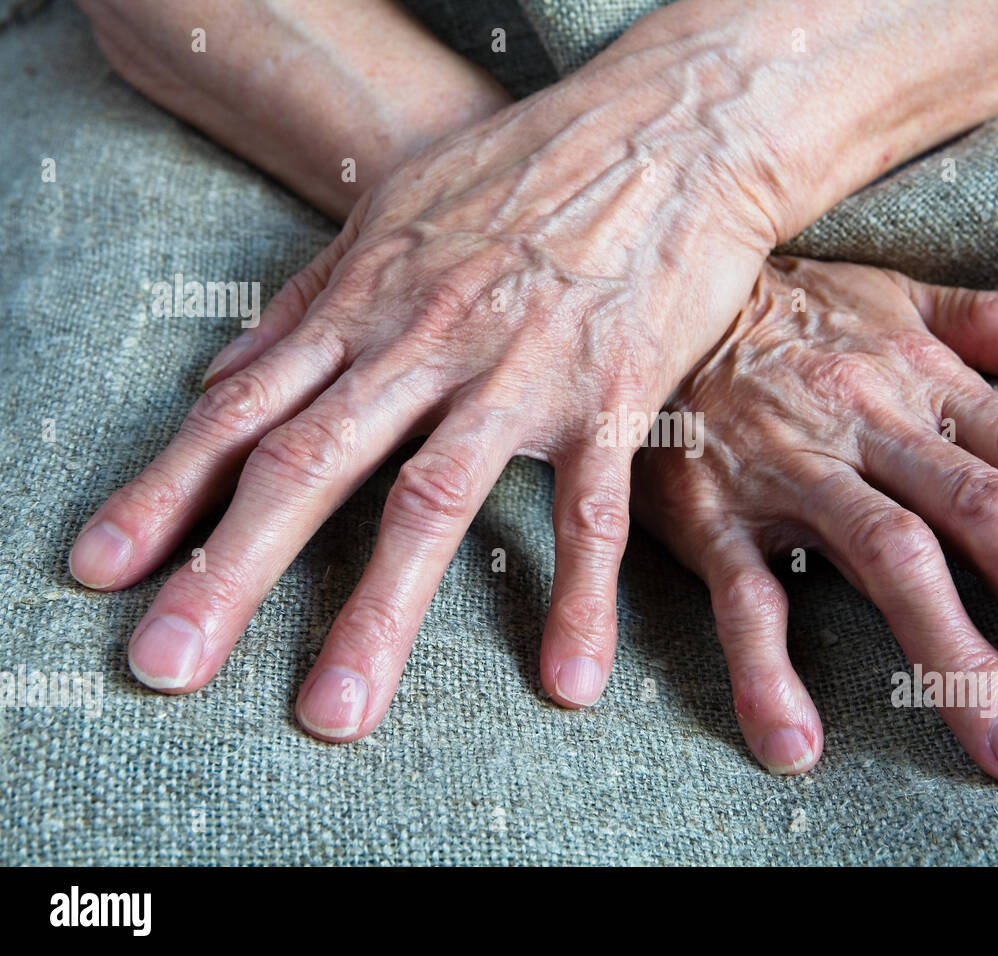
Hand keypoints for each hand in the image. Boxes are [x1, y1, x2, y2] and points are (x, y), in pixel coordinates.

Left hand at [67, 51, 779, 737]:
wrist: (665, 129)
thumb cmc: (525, 169)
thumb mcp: (392, 210)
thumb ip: (306, 299)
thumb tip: (221, 371)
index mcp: (367, 302)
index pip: (245, 408)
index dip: (165, 490)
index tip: (104, 567)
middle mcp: (425, 342)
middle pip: (309, 464)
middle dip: (229, 569)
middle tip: (168, 663)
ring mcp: (519, 370)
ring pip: (433, 498)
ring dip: (380, 610)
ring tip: (336, 710)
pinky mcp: (612, 391)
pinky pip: (591, 508)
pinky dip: (580, 595)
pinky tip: (567, 678)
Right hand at [632, 256, 997, 781]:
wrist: (653, 296)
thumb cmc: (786, 308)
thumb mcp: (895, 297)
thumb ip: (994, 326)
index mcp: (922, 381)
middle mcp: (868, 426)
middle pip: (987, 516)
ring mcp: (788, 470)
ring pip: (888, 559)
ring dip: (956, 655)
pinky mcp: (708, 510)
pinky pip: (744, 596)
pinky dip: (767, 668)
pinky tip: (796, 742)